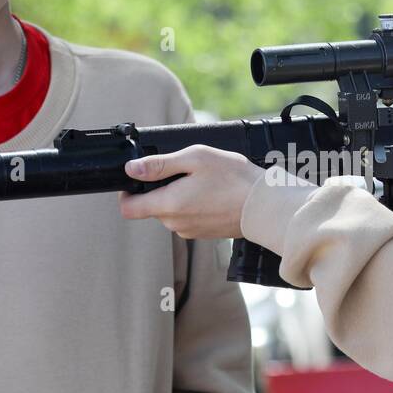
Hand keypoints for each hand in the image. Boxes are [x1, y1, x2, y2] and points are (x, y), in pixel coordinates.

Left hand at [118, 146, 266, 238]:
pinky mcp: (203, 234)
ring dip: (179, 197)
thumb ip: (159, 165)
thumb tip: (131, 169)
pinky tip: (213, 194)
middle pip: (152, 207)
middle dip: (161, 189)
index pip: (129, 209)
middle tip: (185, 172)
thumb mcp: (195, 158)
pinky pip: (188, 218)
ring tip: (204, 182)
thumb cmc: (234, 179)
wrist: (265, 206)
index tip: (138, 178)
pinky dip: (194, 205)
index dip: (127, 192)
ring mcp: (190, 231)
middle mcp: (175, 224)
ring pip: (171, 212)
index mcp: (169, 205)